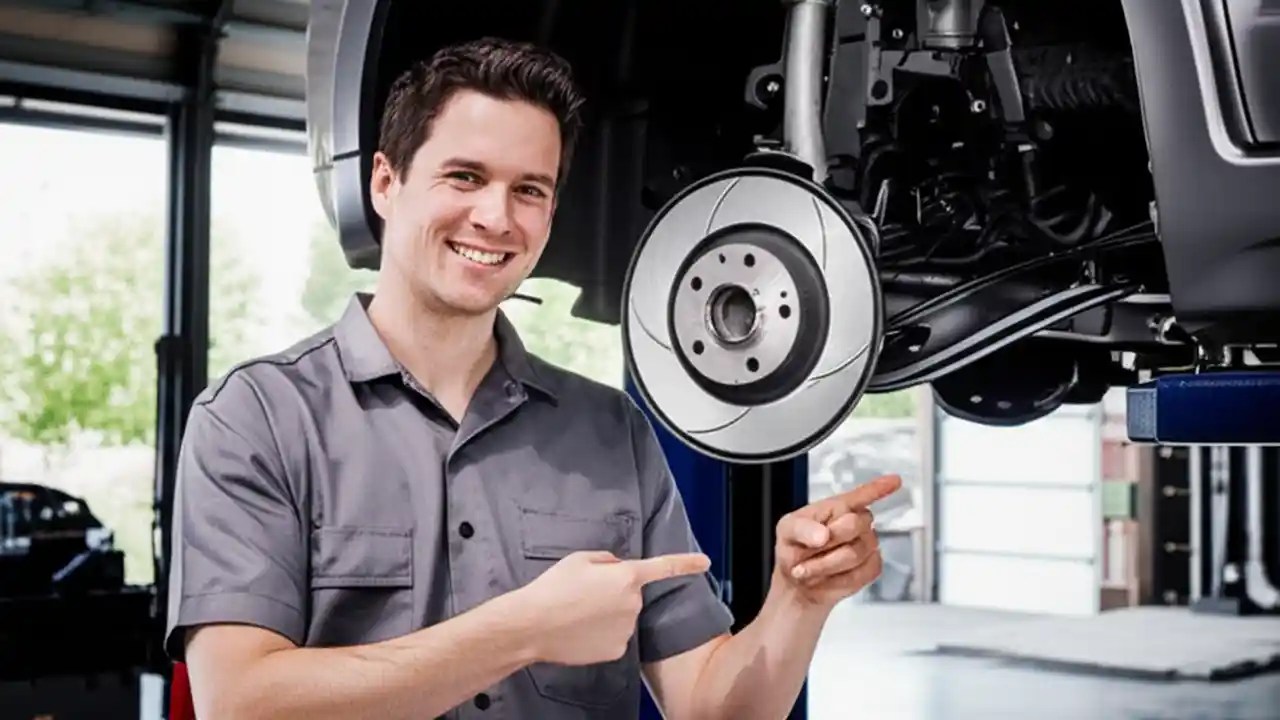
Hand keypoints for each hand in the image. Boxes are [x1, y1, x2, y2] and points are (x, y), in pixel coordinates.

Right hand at [515, 550, 710, 665]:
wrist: (533, 625)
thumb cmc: (554, 587)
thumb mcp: (579, 560)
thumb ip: (606, 561)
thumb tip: (617, 569)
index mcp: (626, 576)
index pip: (663, 567)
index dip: (686, 562)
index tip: (706, 562)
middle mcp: (633, 603)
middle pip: (630, 594)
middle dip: (614, 593)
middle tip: (583, 595)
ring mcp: (627, 629)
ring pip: (622, 617)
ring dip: (607, 614)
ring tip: (577, 614)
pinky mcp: (617, 650)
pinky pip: (614, 637)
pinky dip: (601, 635)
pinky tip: (580, 632)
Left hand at [773, 474, 902, 608]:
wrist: (797, 584)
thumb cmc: (792, 550)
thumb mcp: (786, 532)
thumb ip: (802, 528)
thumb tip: (823, 535)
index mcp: (835, 507)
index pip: (861, 494)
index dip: (879, 487)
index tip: (895, 481)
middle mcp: (854, 522)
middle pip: (855, 524)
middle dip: (830, 540)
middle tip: (808, 549)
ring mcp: (866, 544)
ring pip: (856, 553)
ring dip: (825, 565)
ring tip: (808, 568)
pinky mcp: (871, 567)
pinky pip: (861, 573)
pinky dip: (838, 580)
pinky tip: (825, 577)